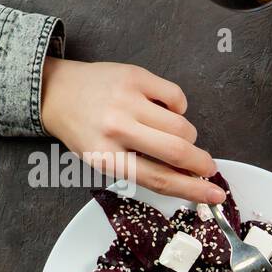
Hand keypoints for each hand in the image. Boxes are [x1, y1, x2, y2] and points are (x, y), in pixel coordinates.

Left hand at [40, 58, 224, 203]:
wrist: (56, 91)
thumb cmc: (83, 130)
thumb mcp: (104, 159)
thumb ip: (142, 169)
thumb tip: (186, 177)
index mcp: (107, 156)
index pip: (159, 179)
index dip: (192, 189)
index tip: (215, 194)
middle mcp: (116, 127)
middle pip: (176, 151)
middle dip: (201, 163)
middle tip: (207, 166)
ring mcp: (126, 99)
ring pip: (181, 125)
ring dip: (187, 135)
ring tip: (173, 134)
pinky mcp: (135, 77)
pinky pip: (176, 96)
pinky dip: (179, 107)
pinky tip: (164, 109)